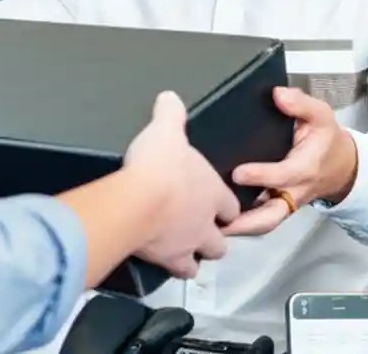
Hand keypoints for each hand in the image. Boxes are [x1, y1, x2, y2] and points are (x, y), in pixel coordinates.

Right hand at [124, 91, 240, 278]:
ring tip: (181, 248)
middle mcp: (207, 222)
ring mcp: (190, 243)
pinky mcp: (170, 259)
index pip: (230, 205)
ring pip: (203, 258)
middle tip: (197, 228)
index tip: (214, 205)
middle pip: (221, 240)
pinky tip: (160, 257)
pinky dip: (171, 266)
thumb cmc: (158, 165)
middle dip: (213, 237)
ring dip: (195, 255)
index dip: (223, 206)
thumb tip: (170, 97)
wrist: (137, 200)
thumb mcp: (165, 130)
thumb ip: (170, 114)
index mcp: (213, 192)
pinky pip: (178, 271)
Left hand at [223, 87, 358, 236]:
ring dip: (239, 228)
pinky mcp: (275, 206)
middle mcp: (293, 191)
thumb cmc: (326, 140)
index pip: (283, 176)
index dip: (262, 176)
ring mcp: (283, 202)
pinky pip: (259, 219)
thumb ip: (301, 104)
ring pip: (263, 222)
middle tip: (219, 221)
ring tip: (210, 228)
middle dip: (247, 221)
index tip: (238, 173)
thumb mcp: (322, 116)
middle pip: (272, 216)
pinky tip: (215, 221)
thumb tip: (279, 94)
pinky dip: (240, 224)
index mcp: (305, 168)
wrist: (341, 166)